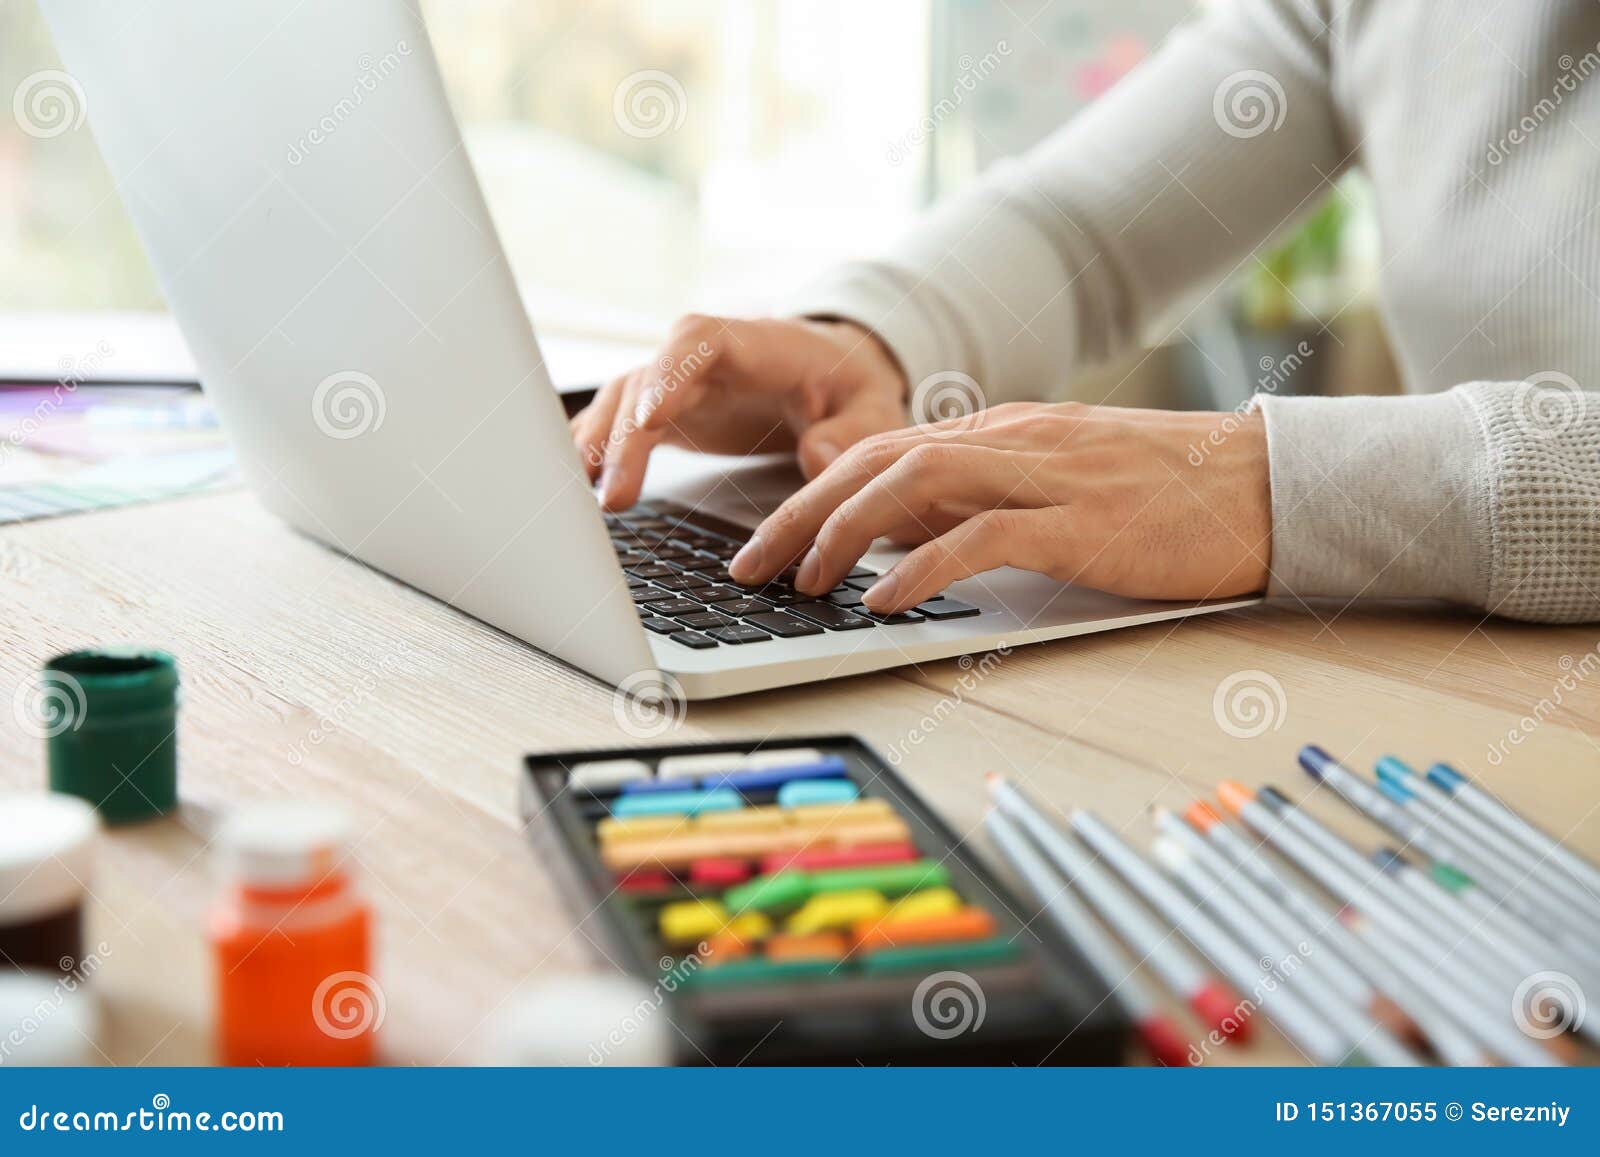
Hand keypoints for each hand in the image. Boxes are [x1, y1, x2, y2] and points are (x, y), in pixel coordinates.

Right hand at [570, 314, 909, 510]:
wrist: (832, 374)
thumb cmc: (848, 384)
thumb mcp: (872, 405)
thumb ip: (853, 430)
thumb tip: (819, 455)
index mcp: (751, 342)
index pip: (696, 341)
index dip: (668, 376)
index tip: (650, 418)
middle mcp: (700, 356)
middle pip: (647, 381)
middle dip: (625, 436)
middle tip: (614, 493)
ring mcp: (676, 382)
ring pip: (622, 403)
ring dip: (599, 446)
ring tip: (579, 493)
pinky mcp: (664, 411)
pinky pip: (619, 424)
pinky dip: (595, 449)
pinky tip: (575, 482)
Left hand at [727, 401, 1271, 610]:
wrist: (1270, 486)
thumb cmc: (1171, 497)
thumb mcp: (1064, 487)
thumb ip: (988, 502)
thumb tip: (906, 539)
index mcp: (1008, 433)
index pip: (885, 449)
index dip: (815, 492)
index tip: (770, 539)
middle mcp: (1015, 442)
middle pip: (877, 460)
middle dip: (801, 512)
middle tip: (749, 566)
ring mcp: (1048, 476)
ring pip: (915, 484)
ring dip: (842, 533)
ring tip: (800, 580)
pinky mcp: (1082, 523)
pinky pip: (982, 536)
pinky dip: (920, 567)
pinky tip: (880, 599)